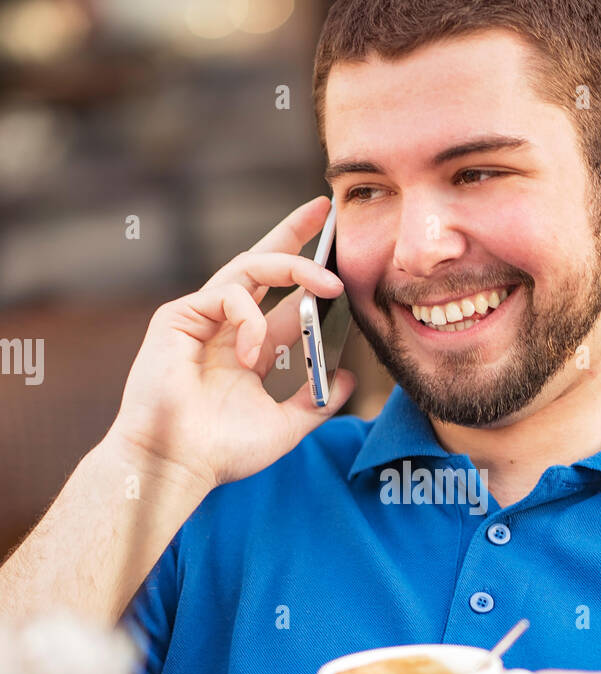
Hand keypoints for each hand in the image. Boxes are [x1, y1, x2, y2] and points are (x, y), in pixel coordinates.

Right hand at [109, 195, 355, 491]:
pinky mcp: (178, 317)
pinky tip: (251, 353)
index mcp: (249, 347)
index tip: (340, 254)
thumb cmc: (221, 451)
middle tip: (323, 208)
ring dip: (294, 267)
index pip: (284, 299)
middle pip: (262, 265)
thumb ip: (318, 400)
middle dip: (292, 233)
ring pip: (249, 267)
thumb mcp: (285, 426)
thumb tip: (348, 377)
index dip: (309, 273)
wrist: (177, 465)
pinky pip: (227, 295)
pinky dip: (250, 319)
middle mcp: (226, 327)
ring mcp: (201, 318)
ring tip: (328, 285)